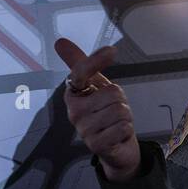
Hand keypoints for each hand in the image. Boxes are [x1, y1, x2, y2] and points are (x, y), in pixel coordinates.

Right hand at [54, 38, 140, 181]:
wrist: (116, 147)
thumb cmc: (105, 113)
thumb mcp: (96, 86)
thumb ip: (81, 64)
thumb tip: (60, 41)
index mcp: (73, 94)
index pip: (81, 73)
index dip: (95, 61)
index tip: (111, 50)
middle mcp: (74, 111)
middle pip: (113, 92)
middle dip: (122, 101)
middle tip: (114, 111)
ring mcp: (83, 129)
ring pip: (121, 110)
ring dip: (126, 116)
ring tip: (115, 123)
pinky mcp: (95, 144)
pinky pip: (124, 126)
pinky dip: (127, 130)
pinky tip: (117, 135)